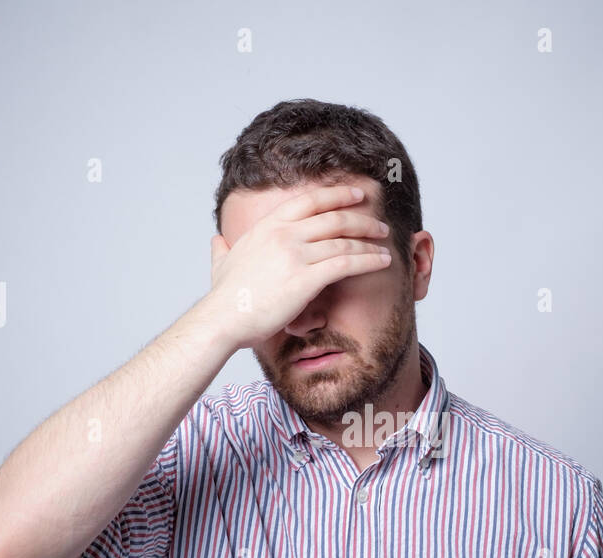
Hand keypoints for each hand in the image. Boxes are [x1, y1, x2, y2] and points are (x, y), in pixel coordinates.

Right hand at [204, 184, 391, 350]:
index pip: (309, 201)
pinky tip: (382, 262)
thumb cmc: (224, 297)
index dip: (337, 194)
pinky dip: (369, 260)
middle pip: (334, 217)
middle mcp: (283, 234)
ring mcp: (295, 254)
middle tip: (379, 224)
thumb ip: (222, 249)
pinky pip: (346, 264)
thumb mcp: (221, 264)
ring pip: (344, 241)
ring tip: (385, 245)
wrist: (222, 318)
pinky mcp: (306, 278)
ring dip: (369, 242)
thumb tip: (217, 241)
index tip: (357, 194)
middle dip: (362, 218)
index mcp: (267, 226)